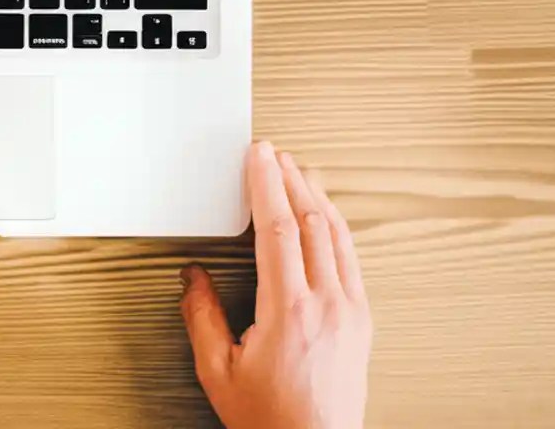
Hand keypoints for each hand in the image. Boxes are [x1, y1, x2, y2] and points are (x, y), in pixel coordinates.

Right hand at [181, 142, 371, 428]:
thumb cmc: (270, 420)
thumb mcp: (217, 370)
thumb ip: (201, 316)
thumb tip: (192, 276)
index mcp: (290, 312)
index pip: (279, 230)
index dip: (266, 186)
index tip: (258, 157)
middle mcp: (328, 305)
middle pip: (312, 221)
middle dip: (291, 179)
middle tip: (273, 152)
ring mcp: (352, 311)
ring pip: (337, 235)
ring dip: (316, 196)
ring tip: (298, 171)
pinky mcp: (362, 320)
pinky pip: (350, 257)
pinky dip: (334, 226)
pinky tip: (324, 216)